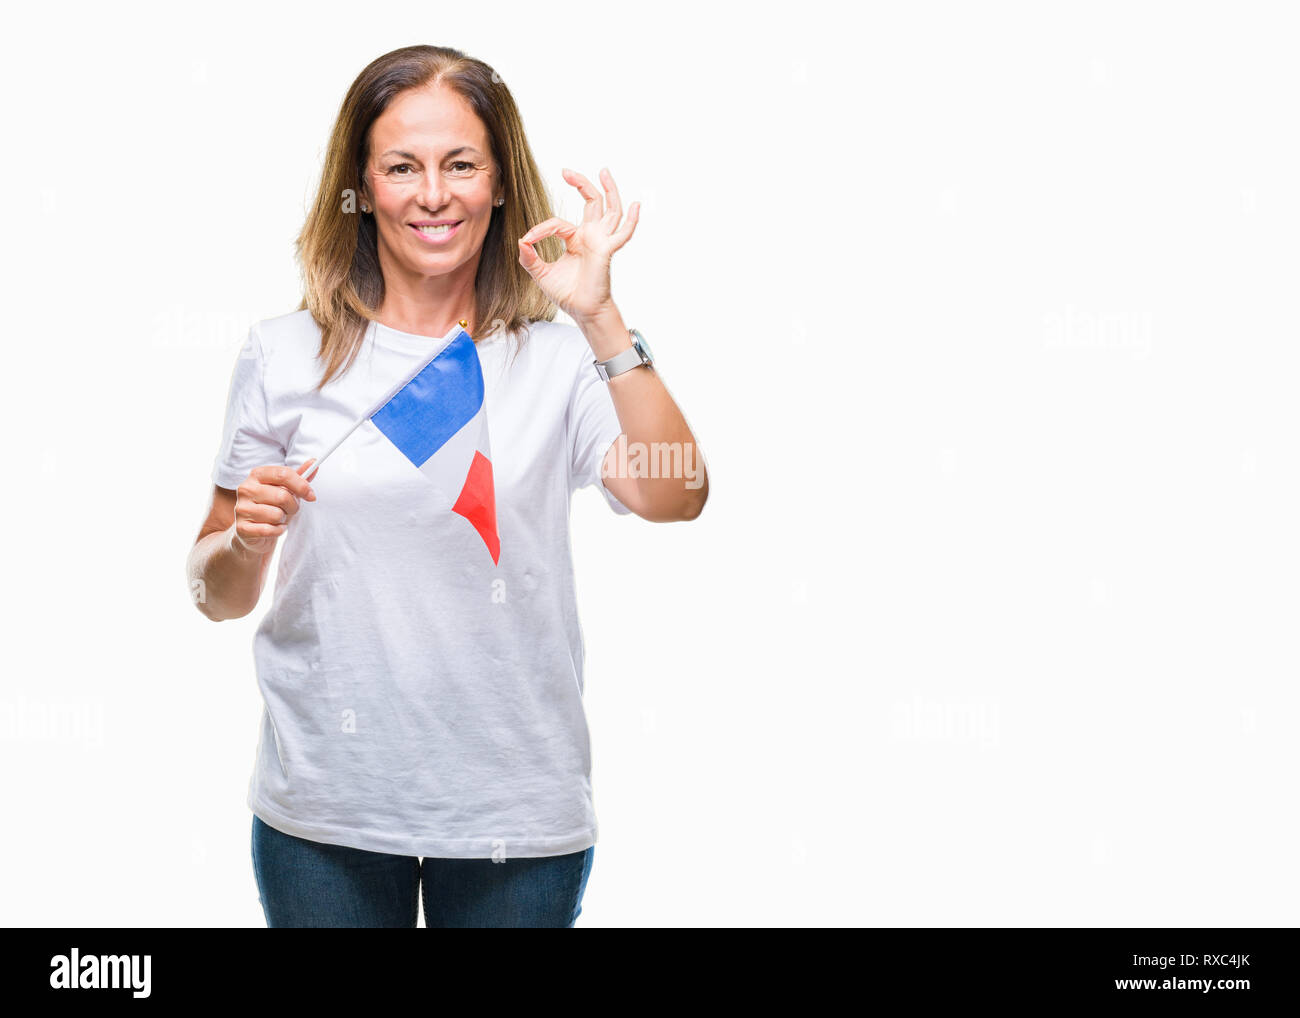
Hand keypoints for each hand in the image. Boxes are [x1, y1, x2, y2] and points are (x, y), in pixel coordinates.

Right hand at [231, 459, 317, 556]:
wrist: (253, 531)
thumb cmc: (272, 506)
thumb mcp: (285, 490)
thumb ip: (298, 477)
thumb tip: (313, 462)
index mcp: (257, 475)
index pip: (283, 474)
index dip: (301, 485)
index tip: (311, 495)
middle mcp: (246, 489)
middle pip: (282, 495)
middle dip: (293, 506)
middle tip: (290, 509)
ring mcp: (241, 508)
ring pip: (276, 514)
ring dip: (283, 519)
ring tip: (277, 519)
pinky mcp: (242, 528)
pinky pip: (269, 530)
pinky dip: (277, 531)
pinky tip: (273, 528)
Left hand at [517, 167, 639, 324]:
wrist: (581, 311)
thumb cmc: (567, 293)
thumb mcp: (541, 273)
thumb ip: (529, 258)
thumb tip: (520, 241)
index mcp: (576, 240)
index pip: (558, 223)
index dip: (541, 229)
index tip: (527, 239)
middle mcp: (591, 236)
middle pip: (593, 202)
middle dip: (582, 184)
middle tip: (567, 171)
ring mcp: (601, 241)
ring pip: (611, 209)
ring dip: (609, 190)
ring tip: (604, 172)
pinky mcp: (607, 250)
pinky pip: (622, 233)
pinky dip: (631, 220)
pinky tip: (635, 205)